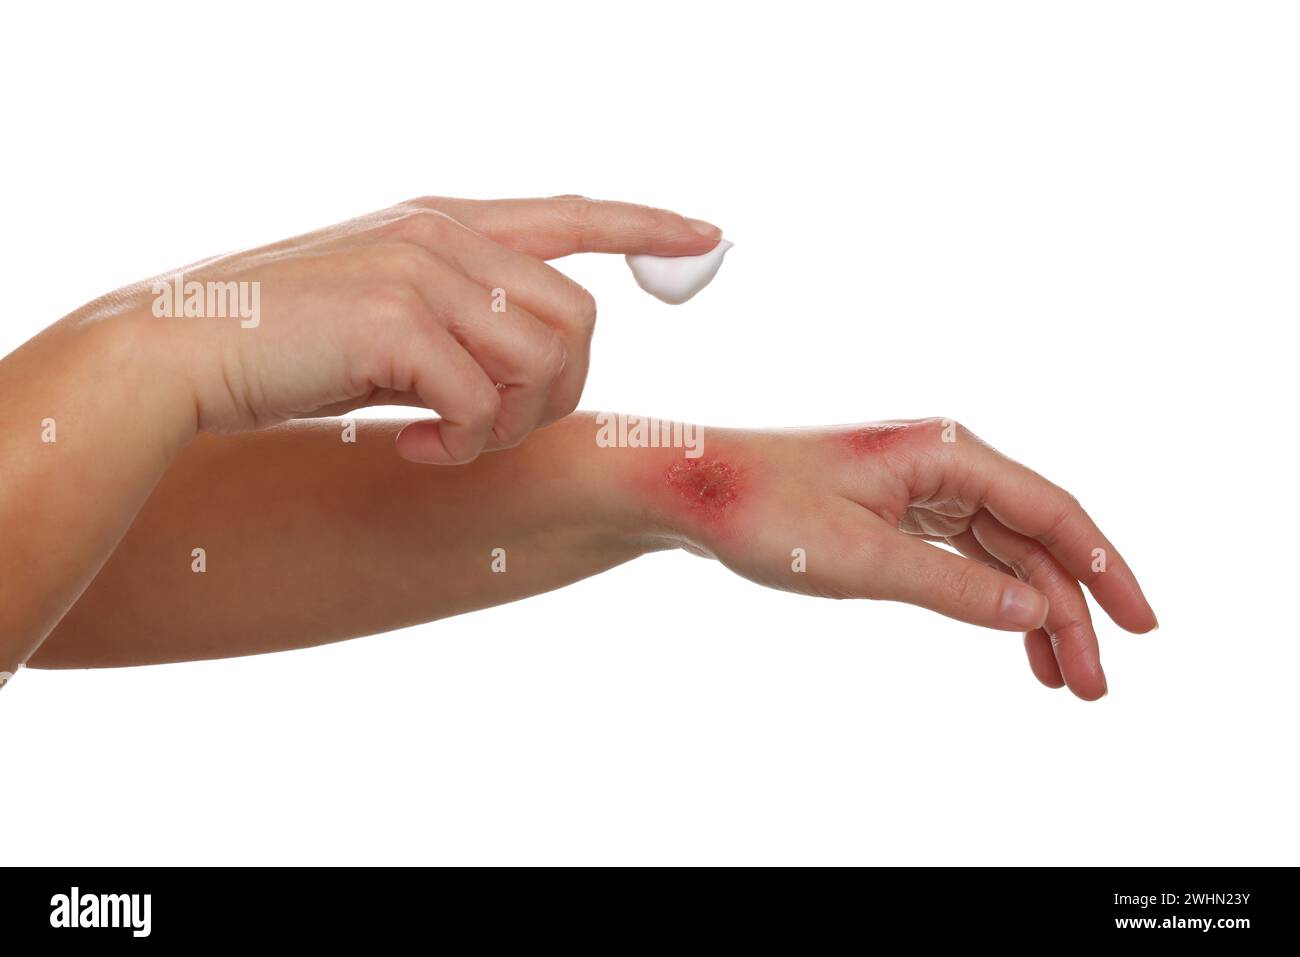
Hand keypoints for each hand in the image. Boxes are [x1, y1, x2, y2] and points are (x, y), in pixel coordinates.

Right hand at [80, 196, 721, 462]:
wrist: (177, 354)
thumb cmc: (283, 347)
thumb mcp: (387, 316)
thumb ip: (460, 317)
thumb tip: (535, 358)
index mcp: (444, 224)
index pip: (572, 213)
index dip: (646, 224)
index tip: (708, 234)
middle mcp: (442, 234)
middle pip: (580, 319)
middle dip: (559, 393)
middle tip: (495, 430)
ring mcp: (421, 271)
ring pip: (544, 361)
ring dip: (509, 425)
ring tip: (443, 439)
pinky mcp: (396, 319)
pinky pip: (484, 404)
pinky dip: (462, 445)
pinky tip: (414, 449)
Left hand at [642, 418, 1156, 699]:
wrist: (689, 489)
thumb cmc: (762, 509)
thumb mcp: (861, 559)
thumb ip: (953, 586)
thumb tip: (1035, 611)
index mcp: (945, 451)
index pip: (1051, 510)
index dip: (1105, 570)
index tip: (1142, 627)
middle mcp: (941, 460)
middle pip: (1032, 536)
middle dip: (1070, 609)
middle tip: (1095, 684)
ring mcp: (918, 484)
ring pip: (1001, 550)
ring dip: (1034, 609)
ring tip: (1062, 678)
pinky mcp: (894, 509)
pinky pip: (963, 553)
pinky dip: (990, 596)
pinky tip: (1011, 636)